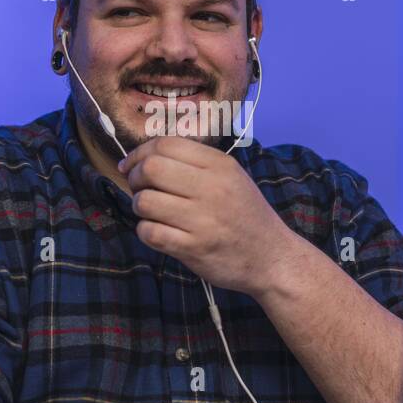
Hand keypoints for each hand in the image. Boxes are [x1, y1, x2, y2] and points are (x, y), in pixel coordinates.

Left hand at [117, 135, 296, 293]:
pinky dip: (145, 231)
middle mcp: (212, 188)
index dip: (140, 153)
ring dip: (139, 206)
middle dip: (135, 177)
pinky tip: (157, 231)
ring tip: (151, 212)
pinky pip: (150, 232)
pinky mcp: (193, 248)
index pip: (166, 144)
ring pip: (145, 201)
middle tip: (139, 188)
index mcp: (220, 166)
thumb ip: (196, 163)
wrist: (271, 257)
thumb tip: (147, 156)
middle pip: (151, 168)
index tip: (131, 164)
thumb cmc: (246, 215)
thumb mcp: (232, 177)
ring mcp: (202, 220)